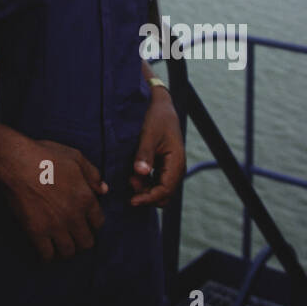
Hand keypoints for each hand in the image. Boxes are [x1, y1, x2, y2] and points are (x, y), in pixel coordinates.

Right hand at [0, 130, 107, 260]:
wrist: (16, 161)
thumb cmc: (45, 156)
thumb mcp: (75, 157)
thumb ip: (92, 174)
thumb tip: (104, 189)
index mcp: (85, 198)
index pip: (98, 223)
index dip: (92, 224)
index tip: (85, 223)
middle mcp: (74, 215)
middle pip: (86, 242)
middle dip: (82, 241)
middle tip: (74, 237)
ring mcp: (55, 225)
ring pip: (68, 252)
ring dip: (66, 250)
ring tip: (60, 246)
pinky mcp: (36, 231)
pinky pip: (47, 254)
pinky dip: (47, 256)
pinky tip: (45, 251)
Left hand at [130, 87, 185, 206]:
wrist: (160, 105)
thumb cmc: (156, 117)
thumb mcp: (148, 134)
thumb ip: (144, 153)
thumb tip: (140, 173)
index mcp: (176, 162)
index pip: (166, 190)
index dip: (149, 198)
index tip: (133, 200)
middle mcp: (176, 168)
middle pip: (164, 195)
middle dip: (147, 195)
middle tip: (130, 183)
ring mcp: (170, 167)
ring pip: (160, 190)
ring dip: (145, 190)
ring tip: (130, 178)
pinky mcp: (163, 165)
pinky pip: (156, 182)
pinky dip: (145, 183)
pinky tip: (134, 175)